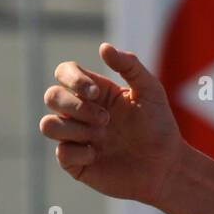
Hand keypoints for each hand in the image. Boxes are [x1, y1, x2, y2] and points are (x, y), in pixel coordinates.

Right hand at [39, 42, 185, 209]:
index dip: (73, 78)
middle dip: (76, 106)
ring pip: (47, 125)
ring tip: (101, 136)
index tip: (96, 92)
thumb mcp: (150, 90)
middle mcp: (81, 112)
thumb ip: (129, 65)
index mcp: (95, 91)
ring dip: (74, 128)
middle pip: (51, 96)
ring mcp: (76, 137)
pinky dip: (79, 152)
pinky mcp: (75, 163)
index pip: (65, 73)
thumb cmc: (159, 126)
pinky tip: (97, 155)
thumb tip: (103, 47)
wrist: (165, 166)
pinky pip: (61, 152)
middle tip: (106, 120)